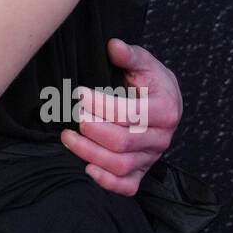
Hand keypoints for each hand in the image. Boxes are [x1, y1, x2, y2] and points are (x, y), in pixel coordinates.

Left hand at [61, 38, 182, 196]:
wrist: (164, 101)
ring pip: (121, 166)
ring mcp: (151, 157)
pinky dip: (107, 182)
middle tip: (72, 115)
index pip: (129, 114)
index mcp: (165, 110)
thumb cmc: (150, 81)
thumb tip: (113, 45)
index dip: (100, 105)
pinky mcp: (142, 171)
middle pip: (122, 142)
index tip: (79, 93)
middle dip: (91, 129)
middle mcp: (161, 138)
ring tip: (68, 137)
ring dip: (89, 153)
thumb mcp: (144, 63)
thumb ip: (129, 55)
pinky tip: (87, 169)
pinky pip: (127, 186)